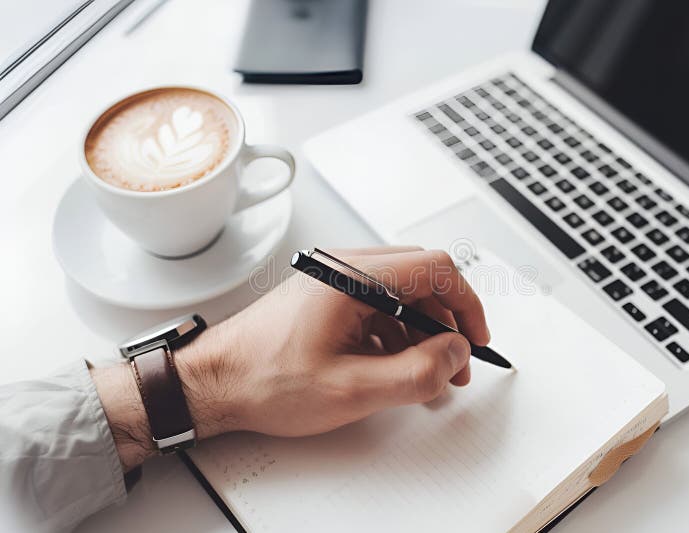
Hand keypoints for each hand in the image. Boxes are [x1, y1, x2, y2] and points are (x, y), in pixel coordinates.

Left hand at [93, 247, 490, 469]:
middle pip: (421, 278)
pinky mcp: (325, 296)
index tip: (475, 338)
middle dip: (446, 322)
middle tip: (453, 364)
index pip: (435, 269)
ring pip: (400, 292)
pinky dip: (396, 331)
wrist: (210, 382)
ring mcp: (333, 279)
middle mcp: (344, 267)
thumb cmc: (263, 379)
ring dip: (422, 329)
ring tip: (427, 373)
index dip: (467, 304)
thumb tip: (455, 352)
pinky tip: (394, 365)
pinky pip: (376, 303)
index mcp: (353, 277)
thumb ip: (416, 372)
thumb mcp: (350, 389)